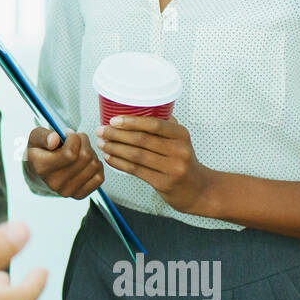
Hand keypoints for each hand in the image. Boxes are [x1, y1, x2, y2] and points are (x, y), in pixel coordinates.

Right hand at [24, 127, 103, 198]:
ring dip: (92, 153)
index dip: (74, 138)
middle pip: (85, 157)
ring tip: (81, 150)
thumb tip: (54, 139)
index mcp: (42, 168)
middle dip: (84, 143)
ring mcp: (67, 192)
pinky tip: (87, 161)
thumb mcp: (36, 137)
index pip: (70, 153)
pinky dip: (97, 166)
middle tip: (78, 140)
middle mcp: (54, 184)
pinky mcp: (79, 195)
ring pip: (94, 165)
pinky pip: (99, 177)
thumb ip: (44, 135)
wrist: (41, 169)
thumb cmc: (42, 149)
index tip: (69, 134)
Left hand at [95, 115, 217, 214]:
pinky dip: (119, 163)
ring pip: (136, 156)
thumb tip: (135, 110)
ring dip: (114, 148)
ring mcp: (172, 168)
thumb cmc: (183, 161)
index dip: (131, 121)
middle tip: (101, 131)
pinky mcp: (164, 183)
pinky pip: (136, 170)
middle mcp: (179, 150)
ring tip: (102, 144)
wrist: (199, 189)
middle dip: (116, 134)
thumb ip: (163, 126)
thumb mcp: (180, 140)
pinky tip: (109, 158)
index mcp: (181, 135)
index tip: (113, 120)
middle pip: (141, 140)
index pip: (154, 124)